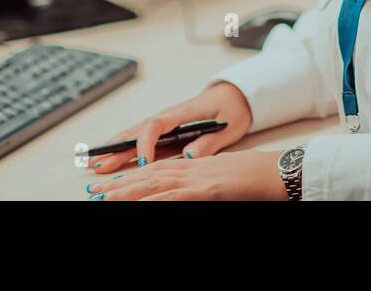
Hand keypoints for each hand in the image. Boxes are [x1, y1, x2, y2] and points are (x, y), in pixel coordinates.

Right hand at [85, 81, 252, 174]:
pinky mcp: (167, 128)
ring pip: (135, 134)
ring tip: (96, 162)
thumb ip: (209, 142)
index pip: (156, 125)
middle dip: (118, 148)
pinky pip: (141, 137)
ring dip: (116, 148)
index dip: (146, 144)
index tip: (144, 163)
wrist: (235, 93)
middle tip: (100, 164)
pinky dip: (125, 145)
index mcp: (183, 113)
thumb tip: (188, 155)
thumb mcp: (228, 125)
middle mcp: (170, 116)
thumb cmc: (233, 108)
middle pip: (138, 130)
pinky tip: (111, 155)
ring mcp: (166, 121)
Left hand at [86, 149, 285, 200]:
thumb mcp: (218, 178)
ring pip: (154, 183)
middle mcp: (189, 168)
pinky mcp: (205, 189)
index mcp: (191, 166)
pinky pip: (174, 195)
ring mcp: (195, 178)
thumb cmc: (251, 177)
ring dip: (127, 191)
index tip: (109, 185)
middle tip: (96, 192)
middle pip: (147, 175)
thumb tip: (180, 192)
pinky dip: (154, 199)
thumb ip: (198, 182)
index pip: (154, 170)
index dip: (130, 177)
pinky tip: (139, 203)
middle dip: (120, 185)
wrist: (274, 171)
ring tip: (105, 198)